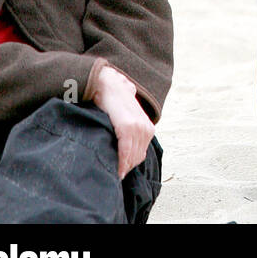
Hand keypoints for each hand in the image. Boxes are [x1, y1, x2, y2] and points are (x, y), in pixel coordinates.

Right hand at [91, 64, 155, 178]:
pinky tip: (116, 169)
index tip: (120, 173)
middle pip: (137, 158)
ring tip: (113, 170)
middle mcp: (145, 128)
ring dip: (123, 167)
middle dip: (126, 167)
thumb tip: (125, 154)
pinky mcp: (127, 127)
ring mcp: (138, 127)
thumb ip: (130, 134)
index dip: (129, 166)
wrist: (109, 84)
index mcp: (147, 128)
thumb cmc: (115, 104)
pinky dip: (121, 162)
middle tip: (114, 173)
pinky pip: (126, 151)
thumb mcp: (128, 119)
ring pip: (132, 157)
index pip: (140, 155)